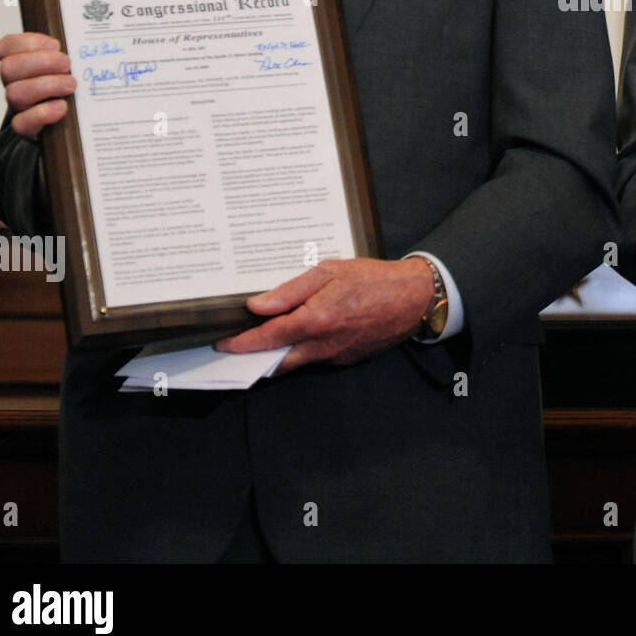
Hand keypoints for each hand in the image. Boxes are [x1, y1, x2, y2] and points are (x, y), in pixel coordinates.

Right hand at [0, 32, 75, 139]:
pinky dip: (42, 114)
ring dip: (47, 85)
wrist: (70, 124)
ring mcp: (19, 106)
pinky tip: (62, 107)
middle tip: (67, 64)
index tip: (55, 45)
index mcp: (20, 64)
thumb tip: (93, 39)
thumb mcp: (69, 66)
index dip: (28, 42)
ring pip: (14, 93)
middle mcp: (15, 83)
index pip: (6, 47)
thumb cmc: (71, 86)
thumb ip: (70, 53)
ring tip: (72, 85)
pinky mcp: (27, 128)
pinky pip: (21, 123)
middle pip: (8, 68)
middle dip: (42, 61)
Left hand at [216, 257, 435, 374]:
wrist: (413, 298)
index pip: (267, 338)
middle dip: (253, 359)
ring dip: (277, 356)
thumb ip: (291, 290)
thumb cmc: (373, 279)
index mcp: (315, 320)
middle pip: (276, 362)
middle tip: (235, 351)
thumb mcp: (329, 272)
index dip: (242, 343)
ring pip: (296, 363)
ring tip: (263, 342)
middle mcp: (322, 345)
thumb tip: (258, 305)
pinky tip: (301, 336)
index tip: (223, 344)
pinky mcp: (347, 360)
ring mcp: (335, 356)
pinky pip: (316, 360)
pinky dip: (302, 352)